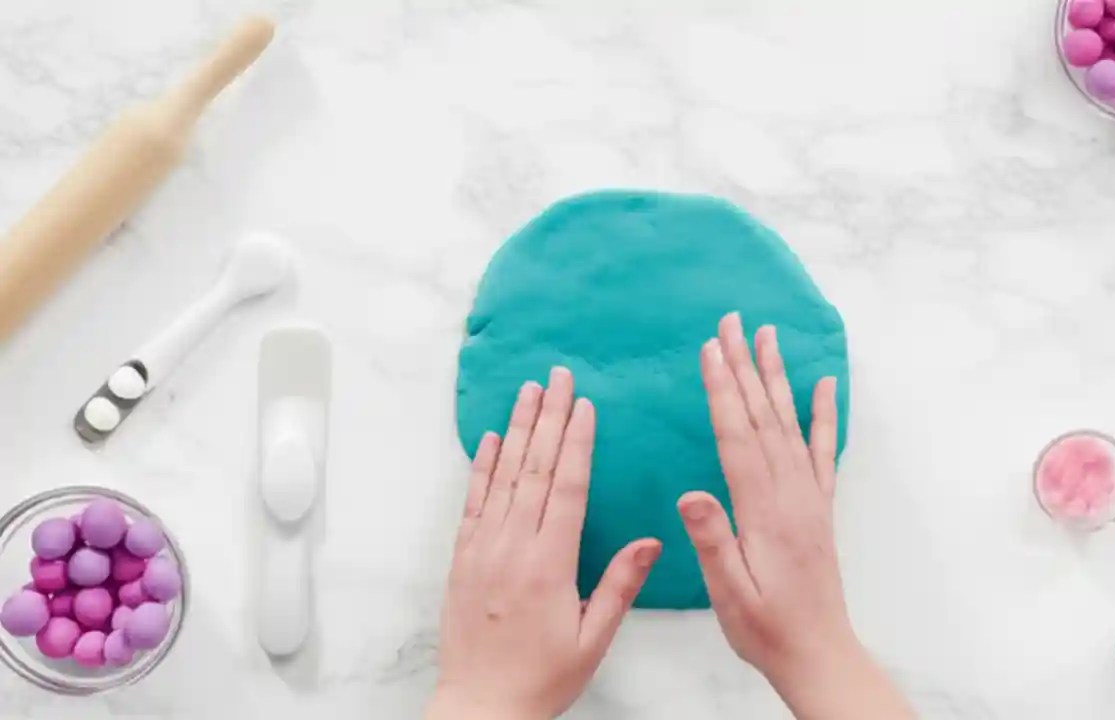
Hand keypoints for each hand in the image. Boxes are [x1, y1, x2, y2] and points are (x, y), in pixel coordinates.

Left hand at [428, 368, 661, 719]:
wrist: (480, 706)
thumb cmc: (541, 678)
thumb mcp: (593, 638)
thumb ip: (619, 585)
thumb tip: (650, 542)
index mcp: (550, 563)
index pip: (566, 486)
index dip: (576, 440)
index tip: (583, 404)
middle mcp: (512, 547)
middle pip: (534, 468)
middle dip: (548, 417)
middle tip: (557, 376)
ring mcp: (482, 549)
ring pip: (502, 476)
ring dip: (516, 429)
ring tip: (527, 391)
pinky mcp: (462, 558)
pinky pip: (472, 502)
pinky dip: (480, 467)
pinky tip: (487, 438)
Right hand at [679, 313, 912, 719]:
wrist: (818, 652)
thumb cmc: (765, 627)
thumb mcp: (729, 593)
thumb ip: (713, 541)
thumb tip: (691, 494)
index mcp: (764, 510)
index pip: (737, 436)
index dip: (722, 390)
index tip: (711, 349)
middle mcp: (792, 493)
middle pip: (763, 416)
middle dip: (745, 366)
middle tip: (733, 322)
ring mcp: (809, 496)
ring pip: (790, 423)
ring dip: (777, 377)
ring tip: (768, 335)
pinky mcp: (819, 506)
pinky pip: (822, 450)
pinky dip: (823, 414)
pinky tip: (824, 385)